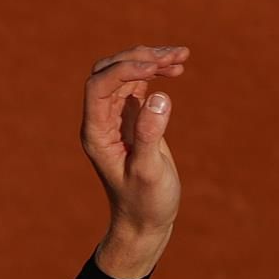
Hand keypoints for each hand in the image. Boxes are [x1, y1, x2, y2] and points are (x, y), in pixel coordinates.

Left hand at [82, 45, 187, 241]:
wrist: (145, 221)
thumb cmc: (145, 203)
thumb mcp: (150, 172)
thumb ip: (150, 135)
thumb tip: (158, 96)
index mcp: (96, 134)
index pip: (98, 86)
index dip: (125, 69)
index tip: (157, 68)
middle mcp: (101, 122)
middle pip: (109, 72)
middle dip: (139, 57)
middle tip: (174, 57)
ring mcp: (116, 118)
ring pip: (125, 74)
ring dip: (151, 60)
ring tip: (182, 57)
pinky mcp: (133, 119)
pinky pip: (139, 84)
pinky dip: (157, 71)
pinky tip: (177, 68)